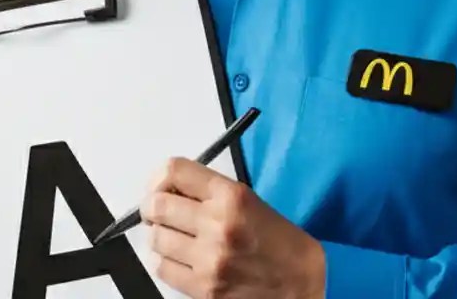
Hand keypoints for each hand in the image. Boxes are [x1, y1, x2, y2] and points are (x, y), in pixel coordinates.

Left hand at [140, 158, 325, 298]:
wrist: (304, 283)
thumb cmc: (278, 241)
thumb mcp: (247, 200)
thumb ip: (207, 190)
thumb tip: (166, 188)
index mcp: (231, 196)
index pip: (173, 170)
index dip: (159, 177)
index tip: (162, 186)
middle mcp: (218, 225)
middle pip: (156, 205)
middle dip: (153, 208)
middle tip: (160, 213)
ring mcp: (209, 260)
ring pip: (156, 239)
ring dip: (161, 236)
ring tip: (178, 238)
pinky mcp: (204, 289)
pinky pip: (162, 269)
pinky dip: (167, 262)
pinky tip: (183, 259)